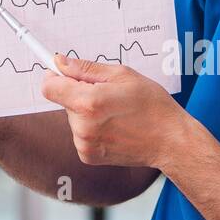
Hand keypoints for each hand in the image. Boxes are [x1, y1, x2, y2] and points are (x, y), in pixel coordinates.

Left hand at [41, 54, 187, 168]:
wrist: (170, 141)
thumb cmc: (153, 106)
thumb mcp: (123, 75)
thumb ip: (86, 69)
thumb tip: (61, 63)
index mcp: (89, 103)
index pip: (49, 87)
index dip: (54, 77)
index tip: (63, 74)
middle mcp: (83, 126)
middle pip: (64, 101)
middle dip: (79, 94)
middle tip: (108, 96)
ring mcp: (84, 144)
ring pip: (73, 118)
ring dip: (87, 113)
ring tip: (116, 114)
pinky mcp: (88, 156)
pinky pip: (80, 134)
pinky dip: (92, 129)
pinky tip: (114, 128)